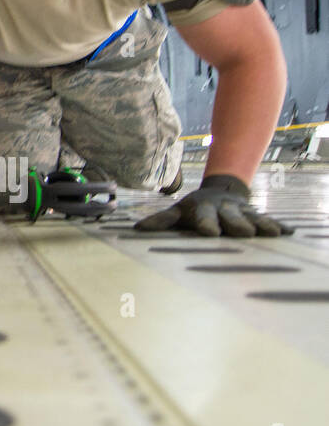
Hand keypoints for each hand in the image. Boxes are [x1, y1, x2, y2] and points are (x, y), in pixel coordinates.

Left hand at [134, 174, 293, 236]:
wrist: (222, 192)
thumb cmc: (195, 210)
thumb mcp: (178, 213)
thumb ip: (160, 222)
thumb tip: (136, 230)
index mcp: (202, 211)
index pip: (203, 218)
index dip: (205, 224)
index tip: (208, 232)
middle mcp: (224, 211)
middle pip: (230, 218)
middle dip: (235, 225)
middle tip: (242, 232)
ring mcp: (242, 213)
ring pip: (252, 218)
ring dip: (260, 225)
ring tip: (270, 233)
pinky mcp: (258, 216)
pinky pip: (269, 220)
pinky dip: (279, 226)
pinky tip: (289, 232)